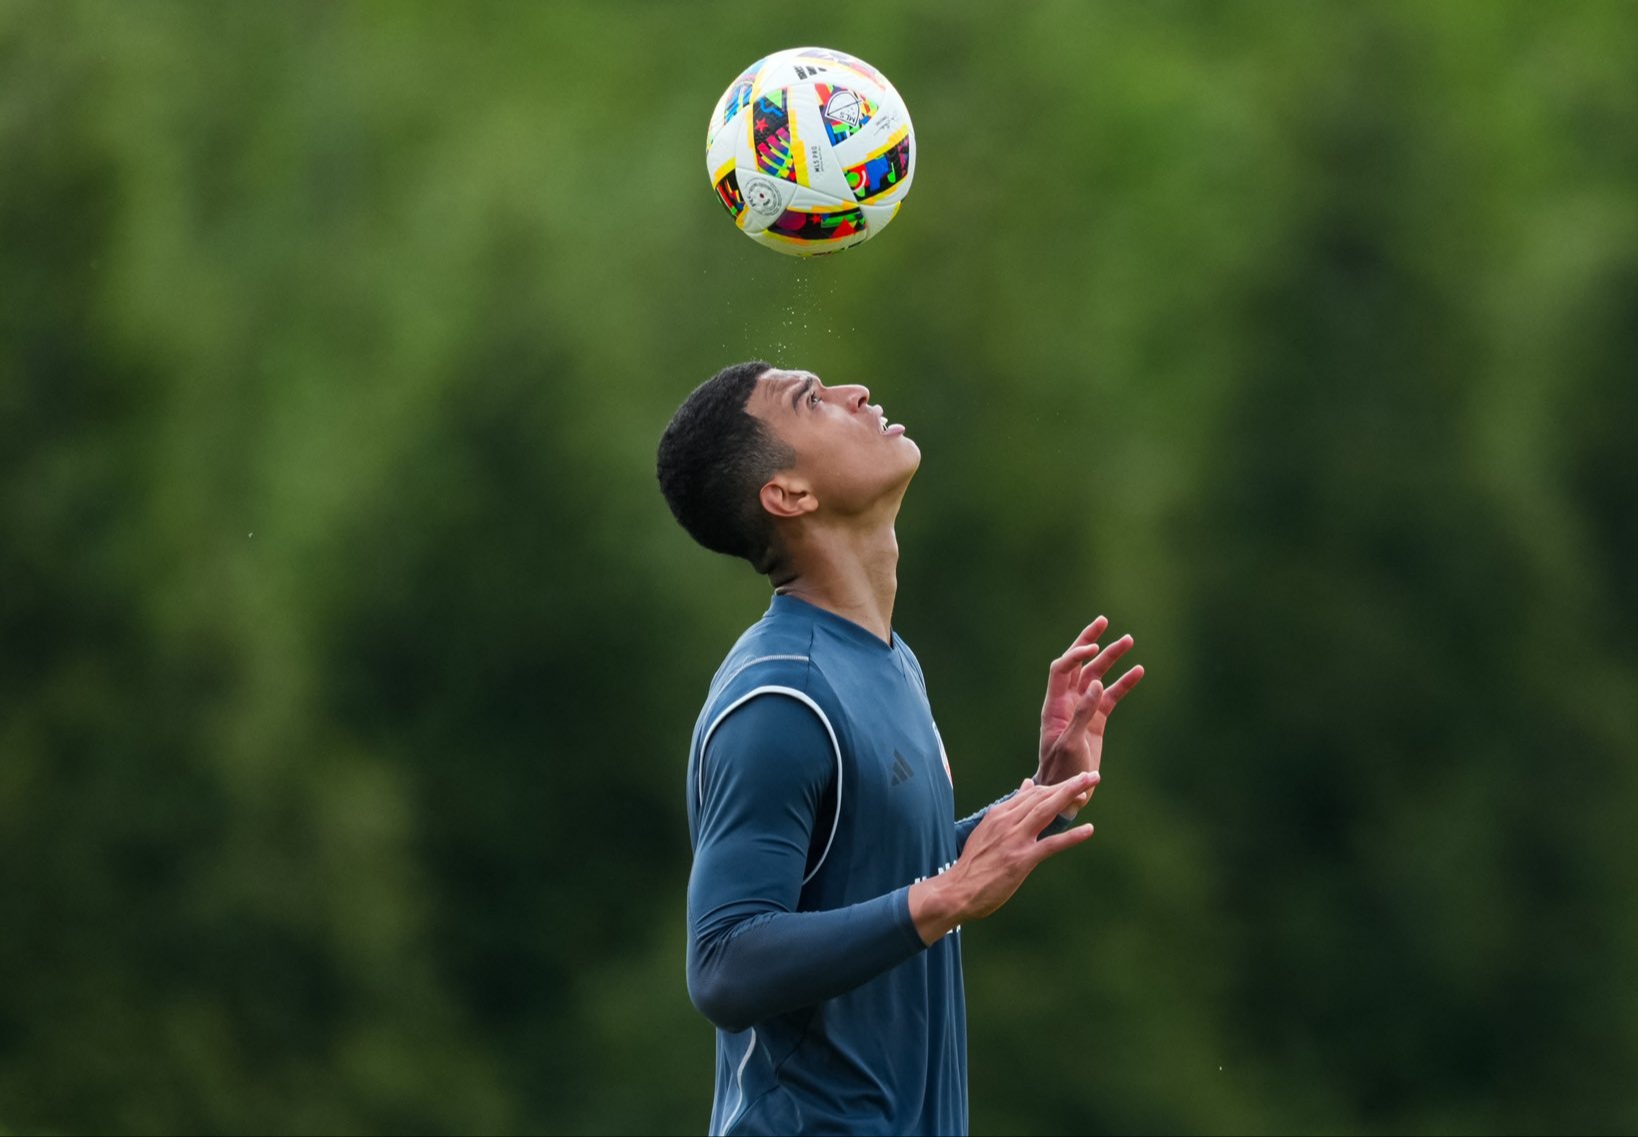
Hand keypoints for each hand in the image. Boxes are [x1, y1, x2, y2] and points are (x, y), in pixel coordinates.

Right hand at [908, 774, 1097, 942]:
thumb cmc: (973, 864)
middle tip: (1091, 776)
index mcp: (998, 814)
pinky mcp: (1022, 860)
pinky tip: (1088, 830)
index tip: (1074, 781)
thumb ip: (1008, 811)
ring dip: (1071, 795)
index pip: (1031, 793)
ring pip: (1047, 810)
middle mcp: (1007, 822)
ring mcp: (1015, 839)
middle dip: (1068, 784)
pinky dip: (1072, 836)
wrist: (956, 890)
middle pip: (1042, 796)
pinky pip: (1051, 844)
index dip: (1054, 786)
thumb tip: (1024, 786)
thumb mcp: (987, 831)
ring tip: (1091, 785)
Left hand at [1035, 617, 1143, 807]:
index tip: (1094, 649)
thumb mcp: (1071, 744)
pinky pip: (1111, 696)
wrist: (1065, 791)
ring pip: (1097, 676)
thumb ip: (1082, 714)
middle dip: (1089, 642)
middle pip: (1077, 664)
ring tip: (1129, 640)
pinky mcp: (1097, 720)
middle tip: (1102, 621)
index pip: (1062, 669)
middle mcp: (1067, 702)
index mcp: (1054, 705)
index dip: (1076, 655)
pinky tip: (1138, 671)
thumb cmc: (1062, 771)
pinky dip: (1124, 683)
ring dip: (1111, 658)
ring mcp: (1083, 709)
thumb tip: (1096, 684)